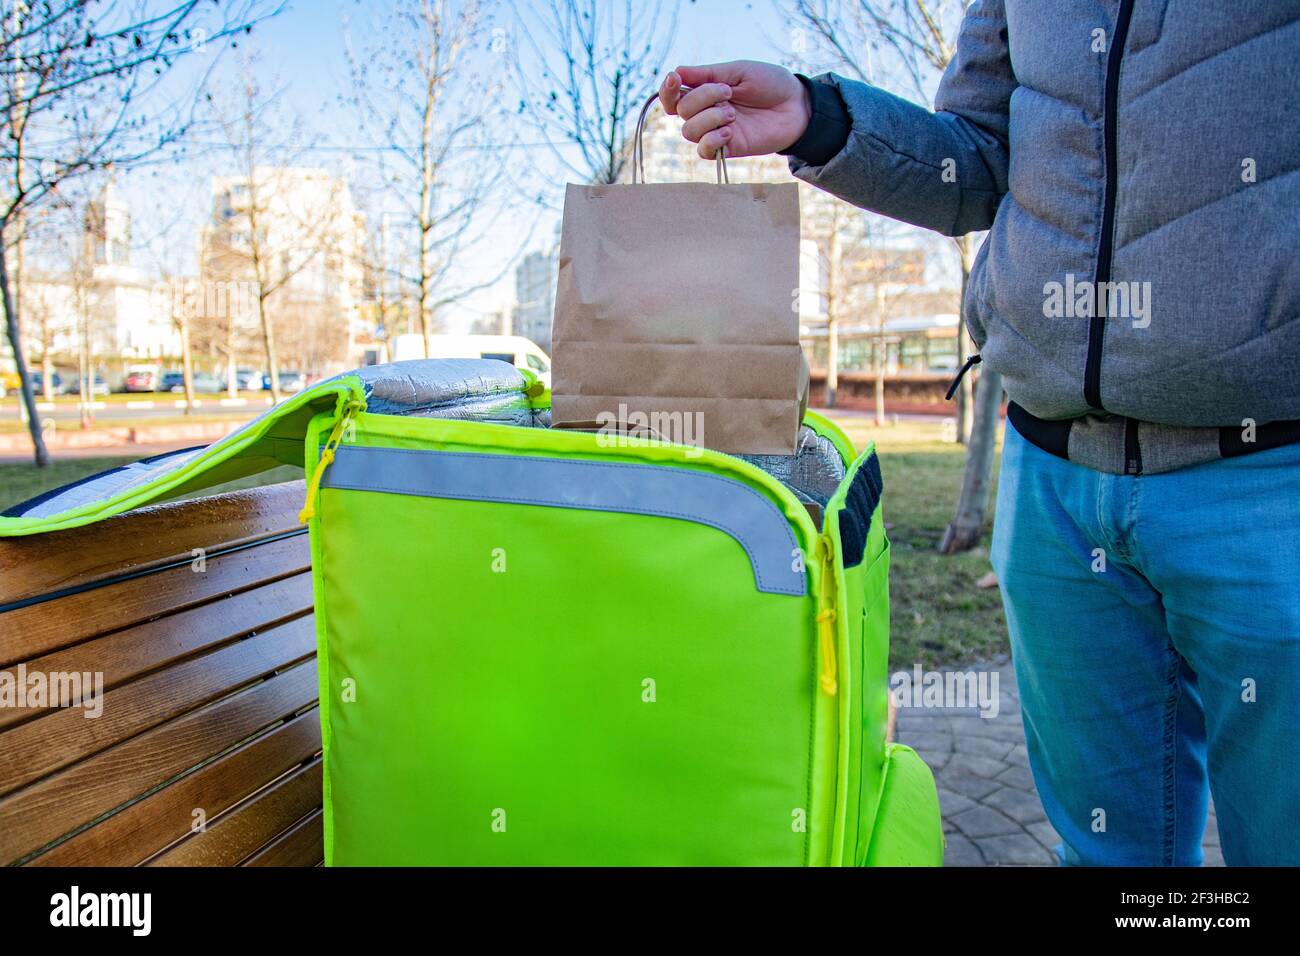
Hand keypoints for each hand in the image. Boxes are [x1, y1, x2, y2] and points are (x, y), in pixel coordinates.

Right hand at [659, 60, 810, 159]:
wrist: (796, 106)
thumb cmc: (770, 84)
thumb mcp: (739, 70)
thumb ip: (708, 74)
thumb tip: (676, 71)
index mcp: (705, 90)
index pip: (673, 95)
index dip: (668, 89)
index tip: (675, 78)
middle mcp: (706, 112)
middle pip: (680, 111)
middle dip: (701, 98)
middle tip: (729, 93)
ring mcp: (715, 131)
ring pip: (689, 131)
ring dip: (709, 119)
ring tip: (733, 113)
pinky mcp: (727, 149)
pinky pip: (704, 151)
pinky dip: (712, 140)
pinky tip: (730, 132)